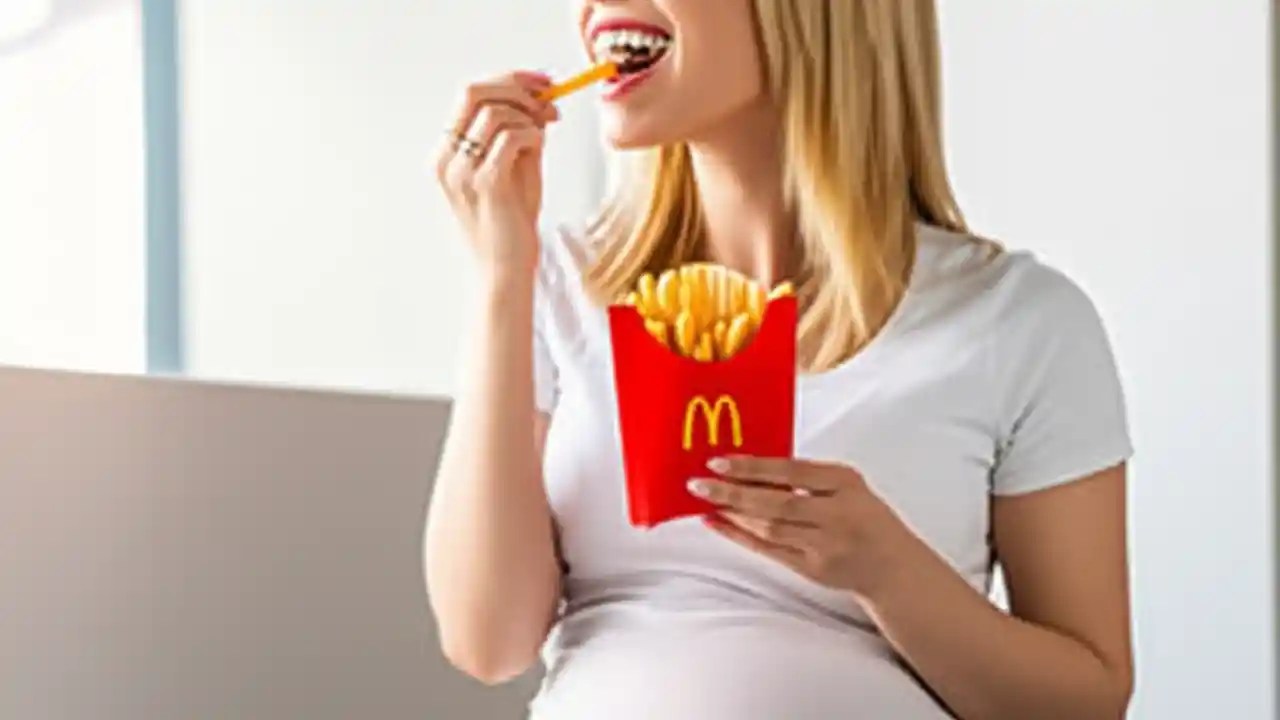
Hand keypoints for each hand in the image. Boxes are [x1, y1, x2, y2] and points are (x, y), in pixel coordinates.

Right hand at [435, 71, 560, 279]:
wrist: (504, 272)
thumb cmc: (510, 226)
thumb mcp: (514, 170)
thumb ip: (519, 135)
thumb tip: (538, 101)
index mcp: (446, 154)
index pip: (468, 95)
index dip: (507, 80)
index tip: (540, 83)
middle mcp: (446, 160)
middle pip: (473, 92)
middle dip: (516, 87)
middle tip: (548, 98)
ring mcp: (462, 172)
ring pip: (495, 112)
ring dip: (529, 115)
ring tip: (546, 131)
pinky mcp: (485, 184)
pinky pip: (512, 137)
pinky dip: (533, 134)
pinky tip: (540, 148)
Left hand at [688, 456, 914, 598]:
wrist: (892, 566)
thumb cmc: (864, 516)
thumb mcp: (846, 486)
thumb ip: (806, 476)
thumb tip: (749, 466)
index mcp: (845, 484)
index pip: (791, 471)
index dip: (753, 467)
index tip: (719, 461)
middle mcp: (837, 515)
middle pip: (776, 504)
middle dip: (733, 493)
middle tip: (698, 483)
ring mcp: (825, 546)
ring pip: (770, 529)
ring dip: (733, 514)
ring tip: (706, 500)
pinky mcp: (812, 569)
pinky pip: (768, 551)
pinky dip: (739, 536)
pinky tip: (717, 523)